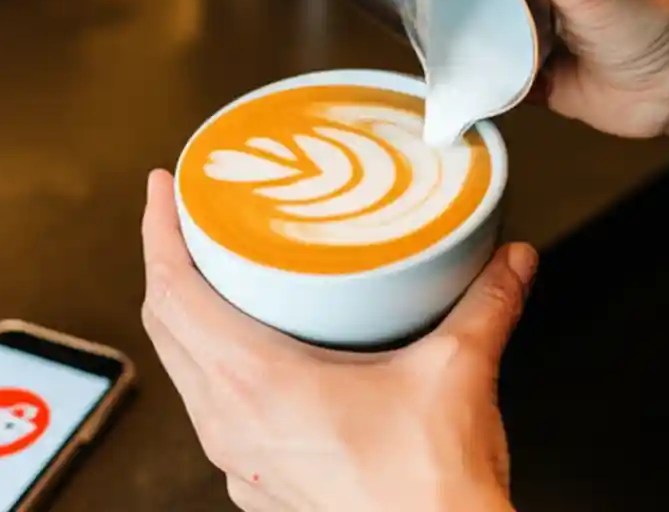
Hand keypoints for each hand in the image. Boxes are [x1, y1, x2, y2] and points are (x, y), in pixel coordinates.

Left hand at [141, 170, 535, 511]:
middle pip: (166, 326)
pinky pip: (212, 408)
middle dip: (169, 261)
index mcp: (255, 384)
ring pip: (185, 370)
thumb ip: (487, 302)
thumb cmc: (427, 492)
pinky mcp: (260, 480)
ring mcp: (240, 458)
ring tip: (216, 273)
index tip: (162, 188)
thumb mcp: (457, 373)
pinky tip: (254, 352)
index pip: (172, 293)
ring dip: (188, 315)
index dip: (158, 231)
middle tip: (188, 215)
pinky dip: (215, 364)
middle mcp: (231, 422)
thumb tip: (510, 259)